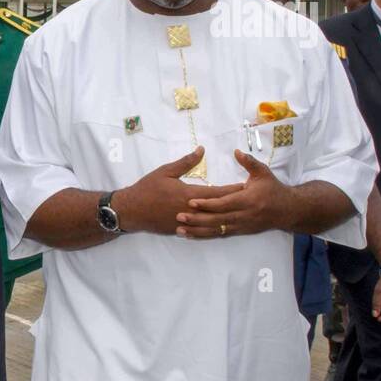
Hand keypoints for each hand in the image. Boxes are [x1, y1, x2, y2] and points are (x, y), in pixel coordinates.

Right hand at [113, 147, 240, 234]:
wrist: (130, 210)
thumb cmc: (147, 188)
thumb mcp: (165, 171)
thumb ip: (185, 162)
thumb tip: (202, 150)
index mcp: (188, 194)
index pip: (216, 193)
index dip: (232, 190)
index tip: (247, 187)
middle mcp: (190, 210)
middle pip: (217, 208)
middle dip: (233, 204)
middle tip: (249, 201)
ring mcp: (185, 222)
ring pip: (209, 221)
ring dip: (224, 217)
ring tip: (238, 214)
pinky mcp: (179, 230)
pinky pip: (198, 229)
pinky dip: (210, 227)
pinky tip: (218, 226)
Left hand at [177, 149, 290, 237]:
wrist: (288, 210)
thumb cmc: (273, 189)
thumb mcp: (263, 173)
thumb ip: (249, 162)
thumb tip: (237, 151)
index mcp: (248, 200)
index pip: (224, 203)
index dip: (208, 203)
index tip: (191, 201)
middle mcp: (244, 215)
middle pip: (217, 219)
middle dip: (198, 219)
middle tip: (179, 216)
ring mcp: (241, 226)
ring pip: (216, 230)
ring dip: (198, 230)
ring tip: (180, 229)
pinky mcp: (240, 232)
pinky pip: (220, 234)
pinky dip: (204, 235)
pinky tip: (190, 235)